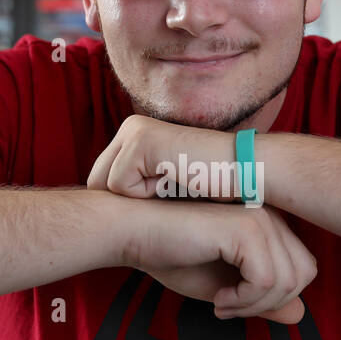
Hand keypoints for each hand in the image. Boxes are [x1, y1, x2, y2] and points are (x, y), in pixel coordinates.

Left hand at [88, 115, 240, 202]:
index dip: (120, 205)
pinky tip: (175, 182)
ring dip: (140, 200)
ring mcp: (134, 131)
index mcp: (135, 135)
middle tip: (159, 204)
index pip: (100, 180)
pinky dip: (147, 195)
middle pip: (96, 183)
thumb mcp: (166, 187)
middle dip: (122, 203)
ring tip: (172, 189)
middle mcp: (130, 127)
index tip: (149, 211)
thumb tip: (104, 212)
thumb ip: (139, 189)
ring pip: (106, 187)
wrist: (245, 173)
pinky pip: (119, 186)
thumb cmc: (212, 187)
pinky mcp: (140, 142)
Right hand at [121, 199, 314, 323]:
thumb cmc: (169, 254)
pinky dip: (243, 300)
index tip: (233, 302)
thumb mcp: (225, 286)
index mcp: (268, 225)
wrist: (131, 233)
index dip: (272, 298)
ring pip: (288, 281)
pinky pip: (266, 281)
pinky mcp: (245, 228)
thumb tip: (300, 315)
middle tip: (228, 306)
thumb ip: (261, 299)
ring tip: (221, 302)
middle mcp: (270, 216)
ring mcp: (260, 219)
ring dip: (253, 305)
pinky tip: (218, 297)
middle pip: (303, 274)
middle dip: (268, 304)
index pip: (302, 269)